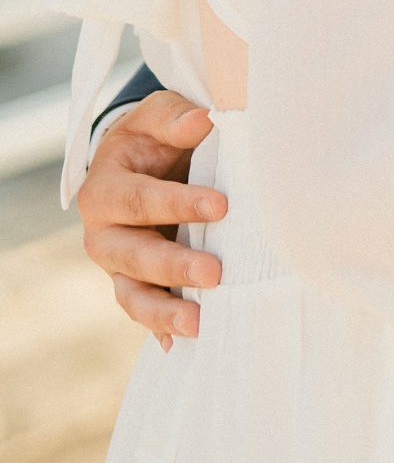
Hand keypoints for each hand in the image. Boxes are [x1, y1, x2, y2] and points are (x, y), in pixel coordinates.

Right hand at [77, 92, 222, 348]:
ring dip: (166, 311)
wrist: (141, 164)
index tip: (221, 206)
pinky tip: (186, 345)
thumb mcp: (159, 117)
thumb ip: (176, 118)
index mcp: (105, 188)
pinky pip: (146, 314)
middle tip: (216, 272)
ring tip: (201, 323)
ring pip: (133, 296)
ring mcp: (118, 267)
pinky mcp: (135, 287)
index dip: (178, 203)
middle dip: (174, 265)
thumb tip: (203, 119)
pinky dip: (163, 330)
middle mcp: (103, 234)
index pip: (139, 199)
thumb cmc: (155, 138)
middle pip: (134, 255)